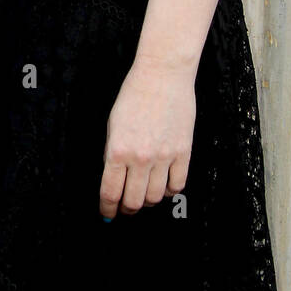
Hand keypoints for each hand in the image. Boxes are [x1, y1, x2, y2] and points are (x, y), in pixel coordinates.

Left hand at [99, 61, 194, 217]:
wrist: (162, 76)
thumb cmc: (134, 95)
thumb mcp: (113, 124)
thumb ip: (113, 153)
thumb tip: (113, 178)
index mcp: (117, 150)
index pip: (110, 192)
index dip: (107, 208)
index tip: (107, 214)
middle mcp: (140, 158)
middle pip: (133, 201)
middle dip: (126, 209)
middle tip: (124, 209)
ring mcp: (163, 157)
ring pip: (155, 197)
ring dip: (147, 202)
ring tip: (143, 196)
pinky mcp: (183, 153)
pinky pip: (177, 185)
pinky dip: (168, 191)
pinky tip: (162, 186)